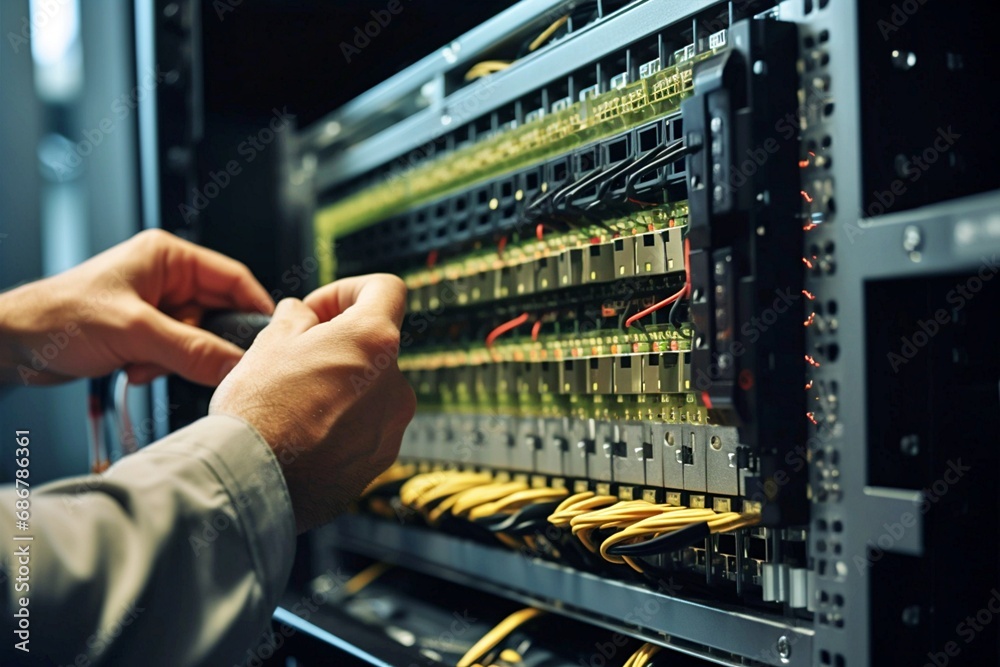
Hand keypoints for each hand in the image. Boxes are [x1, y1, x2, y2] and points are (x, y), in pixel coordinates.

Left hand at [0, 229, 273, 385]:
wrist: (12, 344)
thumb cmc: (57, 316)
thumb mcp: (134, 332)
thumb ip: (191, 351)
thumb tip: (236, 367)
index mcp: (168, 257)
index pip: (233, 278)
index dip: (255, 308)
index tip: (269, 338)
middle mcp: (166, 278)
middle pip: (217, 314)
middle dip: (203, 343)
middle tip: (197, 361)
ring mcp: (156, 307)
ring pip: (198, 340)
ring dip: (178, 359)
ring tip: (144, 362)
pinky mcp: (146, 333)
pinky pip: (177, 354)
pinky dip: (161, 366)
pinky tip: (133, 368)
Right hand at [209, 274, 415, 533]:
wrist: (253, 485)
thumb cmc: (259, 411)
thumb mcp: (268, 344)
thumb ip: (295, 318)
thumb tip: (302, 314)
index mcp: (374, 342)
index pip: (387, 289)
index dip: (349, 290)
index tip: (319, 311)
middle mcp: (396, 384)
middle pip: (374, 347)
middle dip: (337, 346)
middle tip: (293, 360)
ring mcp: (392, 426)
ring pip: (369, 390)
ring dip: (339, 387)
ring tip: (293, 404)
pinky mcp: (380, 461)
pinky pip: (365, 429)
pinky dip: (341, 425)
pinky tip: (302, 436)